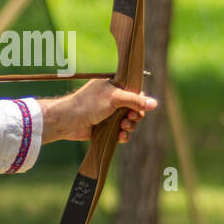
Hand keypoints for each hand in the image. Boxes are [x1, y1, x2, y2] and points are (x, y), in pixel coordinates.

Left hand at [38, 79, 156, 143]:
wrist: (69, 121)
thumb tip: (154, 103)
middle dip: (135, 115)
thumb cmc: (89, 104)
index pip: (134, 92)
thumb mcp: (114, 98)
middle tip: (130, 118)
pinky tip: (121, 136)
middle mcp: (111, 99)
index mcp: (113, 87)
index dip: (140, 100)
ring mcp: (108, 114)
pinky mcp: (105, 128)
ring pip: (128, 121)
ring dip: (129, 126)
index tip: (139, 107)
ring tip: (123, 128)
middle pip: (133, 108)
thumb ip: (135, 100)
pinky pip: (120, 132)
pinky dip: (123, 135)